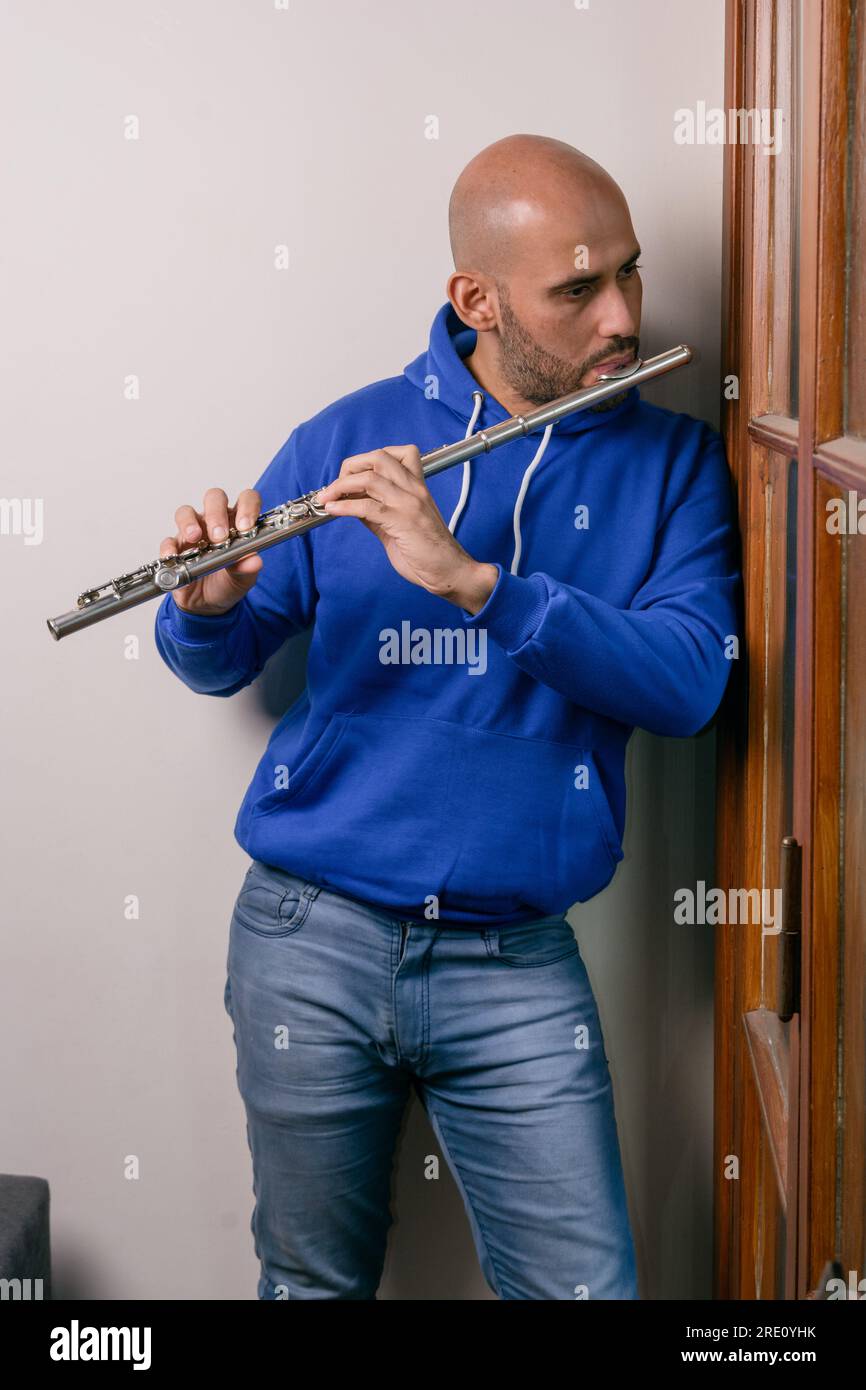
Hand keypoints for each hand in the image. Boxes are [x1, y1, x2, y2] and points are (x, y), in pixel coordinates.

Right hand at [160, 487, 263, 614]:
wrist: (208, 605)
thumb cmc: (228, 583)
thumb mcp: (243, 579)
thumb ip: (248, 569)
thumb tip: (254, 561)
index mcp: (238, 523)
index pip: (246, 500)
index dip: (247, 508)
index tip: (245, 527)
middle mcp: (215, 522)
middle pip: (214, 498)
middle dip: (216, 514)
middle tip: (220, 536)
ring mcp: (193, 532)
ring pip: (187, 512)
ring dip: (189, 523)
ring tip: (195, 538)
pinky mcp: (175, 547)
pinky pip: (168, 541)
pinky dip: (169, 548)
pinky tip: (174, 557)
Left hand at [316, 446, 497, 612]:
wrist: (450, 572)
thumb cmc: (428, 554)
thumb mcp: (399, 526)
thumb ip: (378, 512)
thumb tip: (352, 503)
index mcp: (417, 487)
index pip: (393, 454)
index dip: (365, 461)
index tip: (349, 478)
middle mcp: (414, 490)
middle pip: (378, 458)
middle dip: (350, 467)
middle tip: (336, 487)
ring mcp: (410, 504)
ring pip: (369, 478)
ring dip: (340, 486)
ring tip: (326, 498)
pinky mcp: (403, 522)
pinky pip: (367, 506)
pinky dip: (344, 506)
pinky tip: (333, 510)